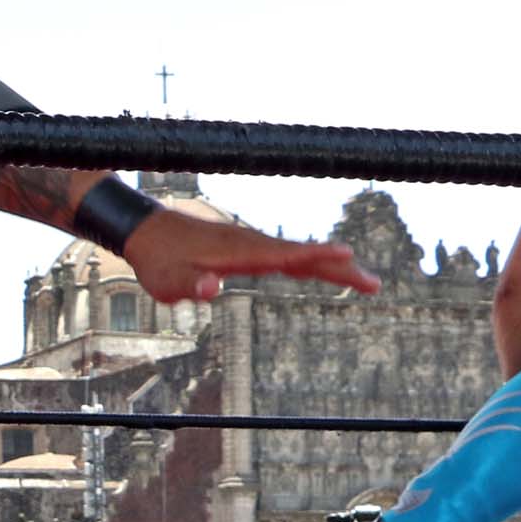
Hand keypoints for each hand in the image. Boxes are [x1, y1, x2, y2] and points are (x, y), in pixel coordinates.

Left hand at [121, 209, 380, 303]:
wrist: (144, 231)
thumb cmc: (157, 261)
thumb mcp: (167, 282)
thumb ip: (191, 286)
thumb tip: (212, 290)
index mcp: (238, 251)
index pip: (285, 255)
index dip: (316, 255)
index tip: (348, 254)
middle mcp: (251, 242)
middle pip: (303, 255)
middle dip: (339, 268)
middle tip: (375, 284)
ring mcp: (251, 243)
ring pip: (299, 254)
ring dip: (332, 265)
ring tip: (366, 281)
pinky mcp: (247, 247)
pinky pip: (288, 254)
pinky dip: (312, 261)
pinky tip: (323, 268)